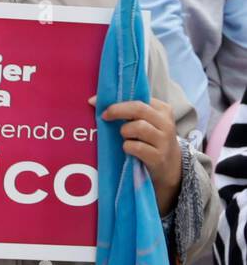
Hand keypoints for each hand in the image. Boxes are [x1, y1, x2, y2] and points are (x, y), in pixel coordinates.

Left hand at [90, 95, 182, 214]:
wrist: (170, 167)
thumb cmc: (149, 139)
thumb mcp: (146, 121)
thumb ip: (128, 110)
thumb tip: (93, 101)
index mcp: (162, 109)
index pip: (138, 98)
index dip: (115, 99)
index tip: (96, 102)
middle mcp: (166, 123)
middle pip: (138, 109)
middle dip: (117, 111)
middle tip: (105, 117)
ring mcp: (164, 141)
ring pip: (138, 127)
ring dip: (125, 131)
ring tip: (125, 137)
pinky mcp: (159, 157)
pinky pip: (136, 147)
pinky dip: (127, 147)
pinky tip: (129, 149)